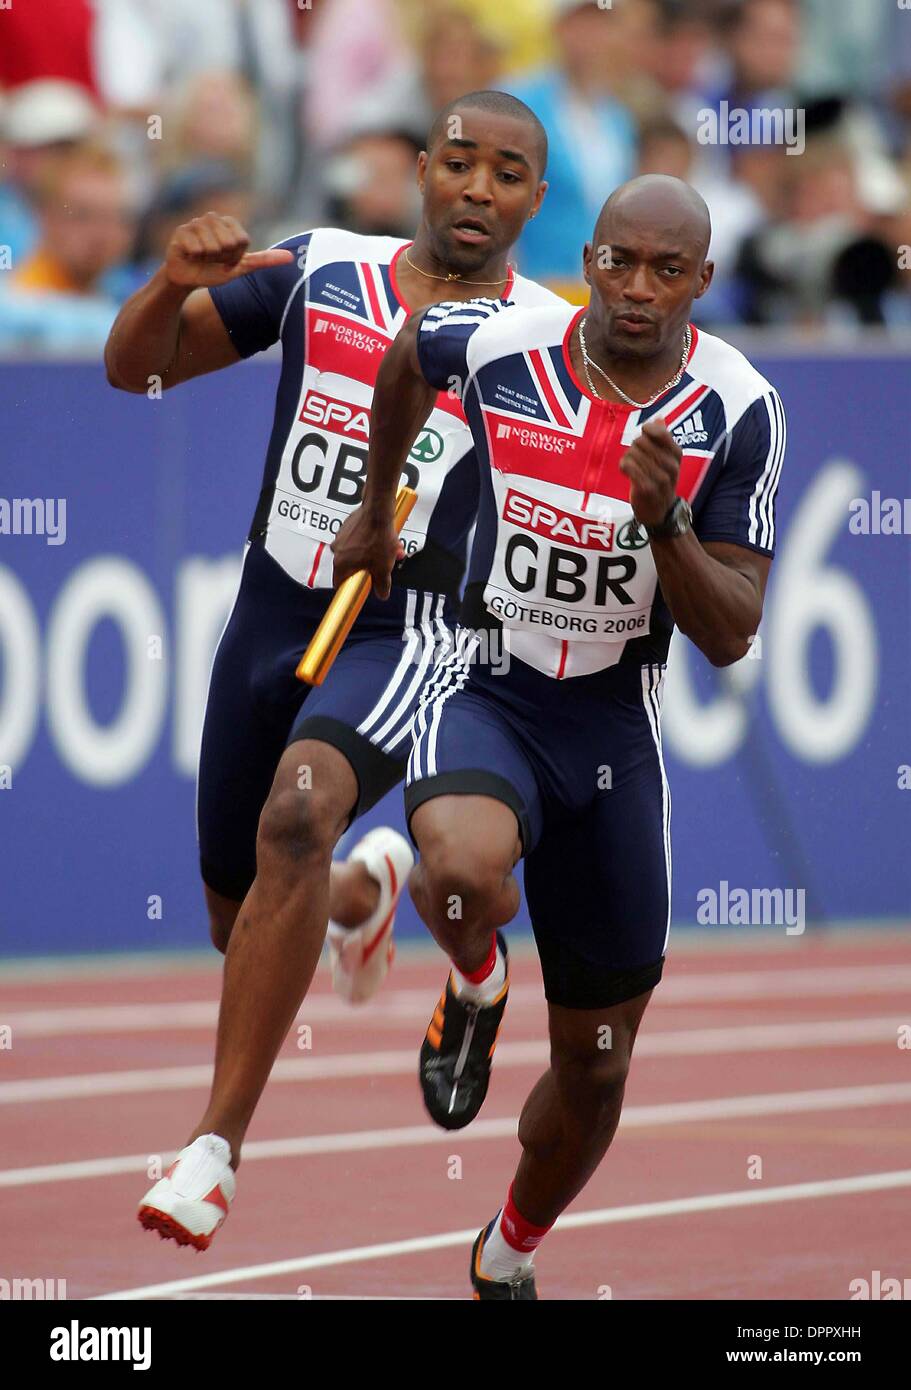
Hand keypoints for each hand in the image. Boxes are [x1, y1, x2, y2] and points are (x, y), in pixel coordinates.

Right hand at [164, 212, 293, 288]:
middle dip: (222, 258)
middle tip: (212, 259)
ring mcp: (196, 222)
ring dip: (207, 259)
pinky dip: (195, 258)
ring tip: (201, 257)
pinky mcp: (181, 231)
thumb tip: (291, 257)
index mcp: (230, 224)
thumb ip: (264, 260)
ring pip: (212, 246)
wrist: (187, 278)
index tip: (227, 259)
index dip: (236, 256)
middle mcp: (213, 218)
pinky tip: (190, 255)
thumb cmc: (214, 270)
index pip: (242, 241)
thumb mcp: (242, 267)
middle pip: (228, 242)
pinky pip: (196, 248)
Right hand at [331, 505, 404, 599]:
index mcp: (341, 564)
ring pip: (355, 552)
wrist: (378, 510)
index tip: (360, 586)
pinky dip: (368, 541)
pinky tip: (381, 538)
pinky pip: (357, 540)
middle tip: (380, 565)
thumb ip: (382, 584)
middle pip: (350, 567)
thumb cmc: (378, 537)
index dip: (351, 587)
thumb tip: (381, 594)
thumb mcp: (383, 567)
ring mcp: (340, 537)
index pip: (339, 583)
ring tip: (385, 550)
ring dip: (369, 554)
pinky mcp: (347, 526)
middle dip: (367, 568)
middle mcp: (337, 550)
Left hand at [619, 419, 681, 527]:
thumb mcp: (666, 459)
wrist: (659, 511)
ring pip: (633, 453)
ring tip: (631, 466)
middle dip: (634, 446)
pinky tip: (625, 471)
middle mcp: (671, 465)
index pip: (659, 432)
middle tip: (635, 456)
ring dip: (628, 458)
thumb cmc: (660, 480)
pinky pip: (629, 467)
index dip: (646, 430)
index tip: (643, 436)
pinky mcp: (647, 489)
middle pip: (641, 441)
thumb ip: (662, 438)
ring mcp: (660, 478)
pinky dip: (624, 466)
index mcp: (676, 454)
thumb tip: (658, 418)